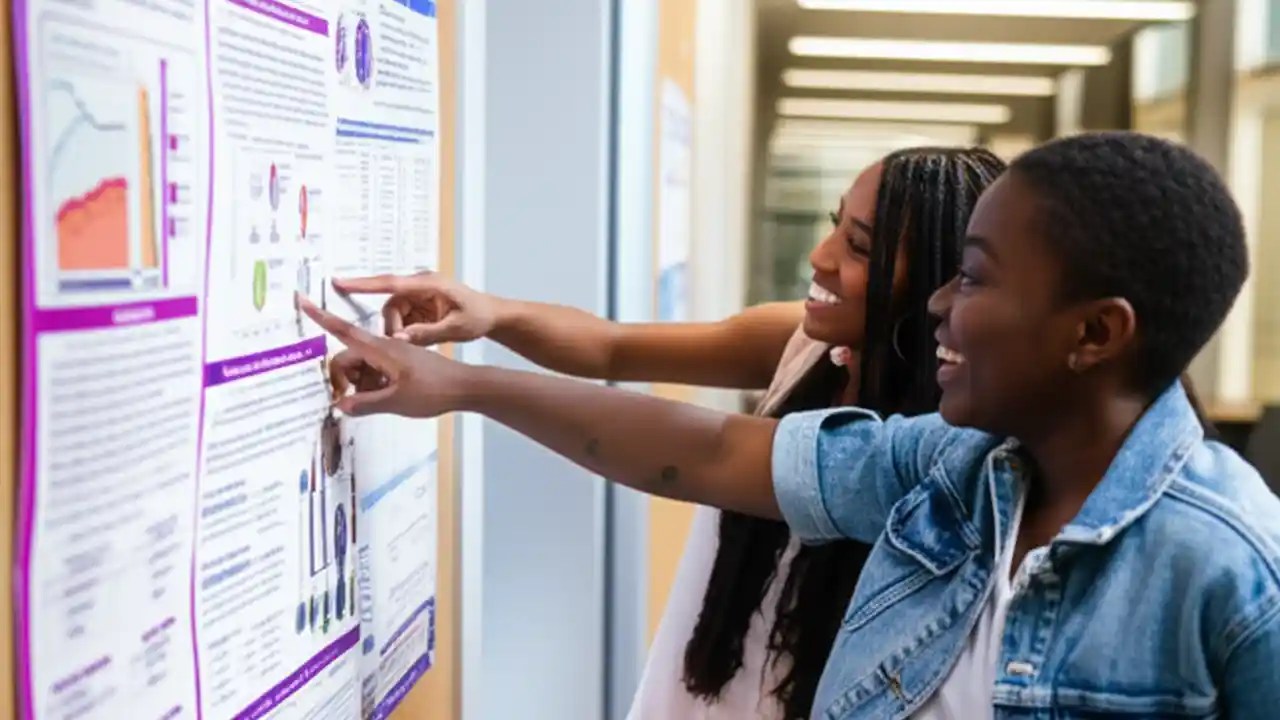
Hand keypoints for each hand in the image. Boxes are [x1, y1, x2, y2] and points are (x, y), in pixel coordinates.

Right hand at [298, 293, 471, 417]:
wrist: (466, 385)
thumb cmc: (436, 389)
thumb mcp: (399, 401)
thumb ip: (366, 403)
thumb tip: (340, 404)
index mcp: (383, 347)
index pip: (344, 330)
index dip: (321, 317)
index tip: (302, 300)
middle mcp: (385, 345)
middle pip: (349, 356)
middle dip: (345, 378)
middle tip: (355, 401)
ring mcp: (393, 353)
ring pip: (362, 366)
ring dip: (363, 384)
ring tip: (383, 399)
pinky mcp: (400, 361)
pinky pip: (376, 370)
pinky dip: (375, 384)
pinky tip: (390, 397)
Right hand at [331, 271, 497, 345]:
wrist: (494, 315)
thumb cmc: (479, 316)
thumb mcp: (456, 328)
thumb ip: (427, 333)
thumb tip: (399, 338)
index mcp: (428, 285)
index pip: (389, 283)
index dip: (362, 284)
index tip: (339, 283)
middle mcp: (420, 287)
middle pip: (390, 306)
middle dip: (393, 327)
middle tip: (405, 344)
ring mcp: (419, 296)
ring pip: (394, 315)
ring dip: (400, 331)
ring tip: (421, 342)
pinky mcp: (420, 306)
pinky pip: (403, 319)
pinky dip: (407, 332)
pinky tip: (421, 339)